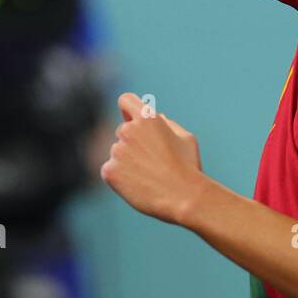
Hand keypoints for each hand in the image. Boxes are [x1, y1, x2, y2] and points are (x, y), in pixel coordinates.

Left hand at [100, 92, 205, 223]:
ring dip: (127, 161)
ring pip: (117, 152)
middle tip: (153, 162)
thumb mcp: (186, 138)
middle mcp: (128, 130)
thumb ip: (168, 124)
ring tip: (148, 176)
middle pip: (123, 131)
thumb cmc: (188, 167)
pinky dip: (121, 177)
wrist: (183, 197)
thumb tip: (157, 117)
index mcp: (147, 118)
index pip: (126, 101)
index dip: (128, 109)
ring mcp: (116, 151)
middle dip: (133, 143)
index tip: (130, 117)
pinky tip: (138, 185)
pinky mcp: (109, 171)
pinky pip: (110, 170)